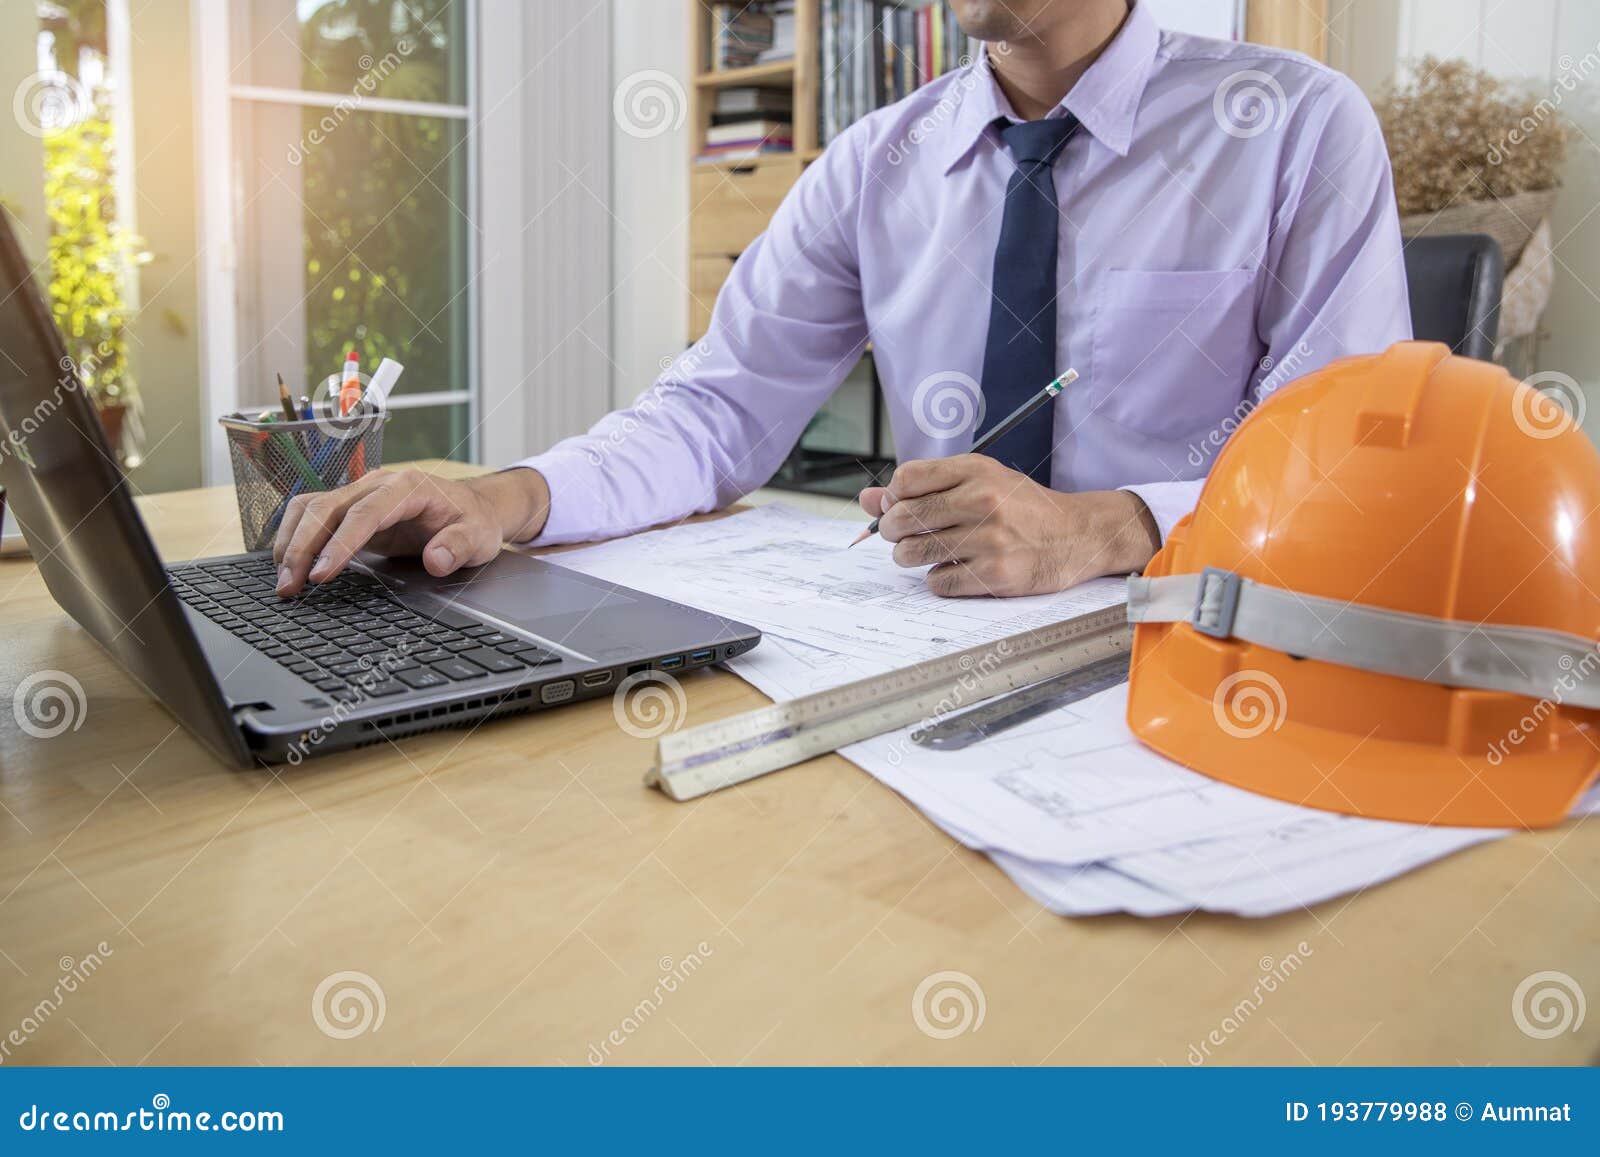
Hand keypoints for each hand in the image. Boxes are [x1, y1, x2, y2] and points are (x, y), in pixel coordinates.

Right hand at [272, 467, 549, 596]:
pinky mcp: (351, 509)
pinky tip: (289, 566)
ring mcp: (361, 494)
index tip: (321, 574)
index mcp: (407, 487)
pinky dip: (296, 538)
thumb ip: (459, 547)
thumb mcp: (479, 537)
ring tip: (283, 582)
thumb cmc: (474, 521)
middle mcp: (377, 485)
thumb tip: (436, 560)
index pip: (364, 513)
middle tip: (289, 587)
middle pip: (326, 507)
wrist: (473, 507)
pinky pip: (314, 516)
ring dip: (291, 542)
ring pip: (311, 508)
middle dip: (302, 547)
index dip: (339, 544)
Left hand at [858, 455, 1159, 596]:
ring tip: (920, 554)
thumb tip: (867, 501)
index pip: (907, 479)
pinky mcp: (995, 574)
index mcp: (976, 470)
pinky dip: (938, 580)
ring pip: (913, 553)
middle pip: (903, 518)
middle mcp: (982, 501)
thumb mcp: (980, 481)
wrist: (1078, 535)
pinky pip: (938, 583)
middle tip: (899, 536)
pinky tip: (953, 571)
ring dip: (908, 558)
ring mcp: (989, 539)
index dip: (892, 496)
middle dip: (892, 531)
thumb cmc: (1022, 507)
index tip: (897, 506)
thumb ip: (924, 487)